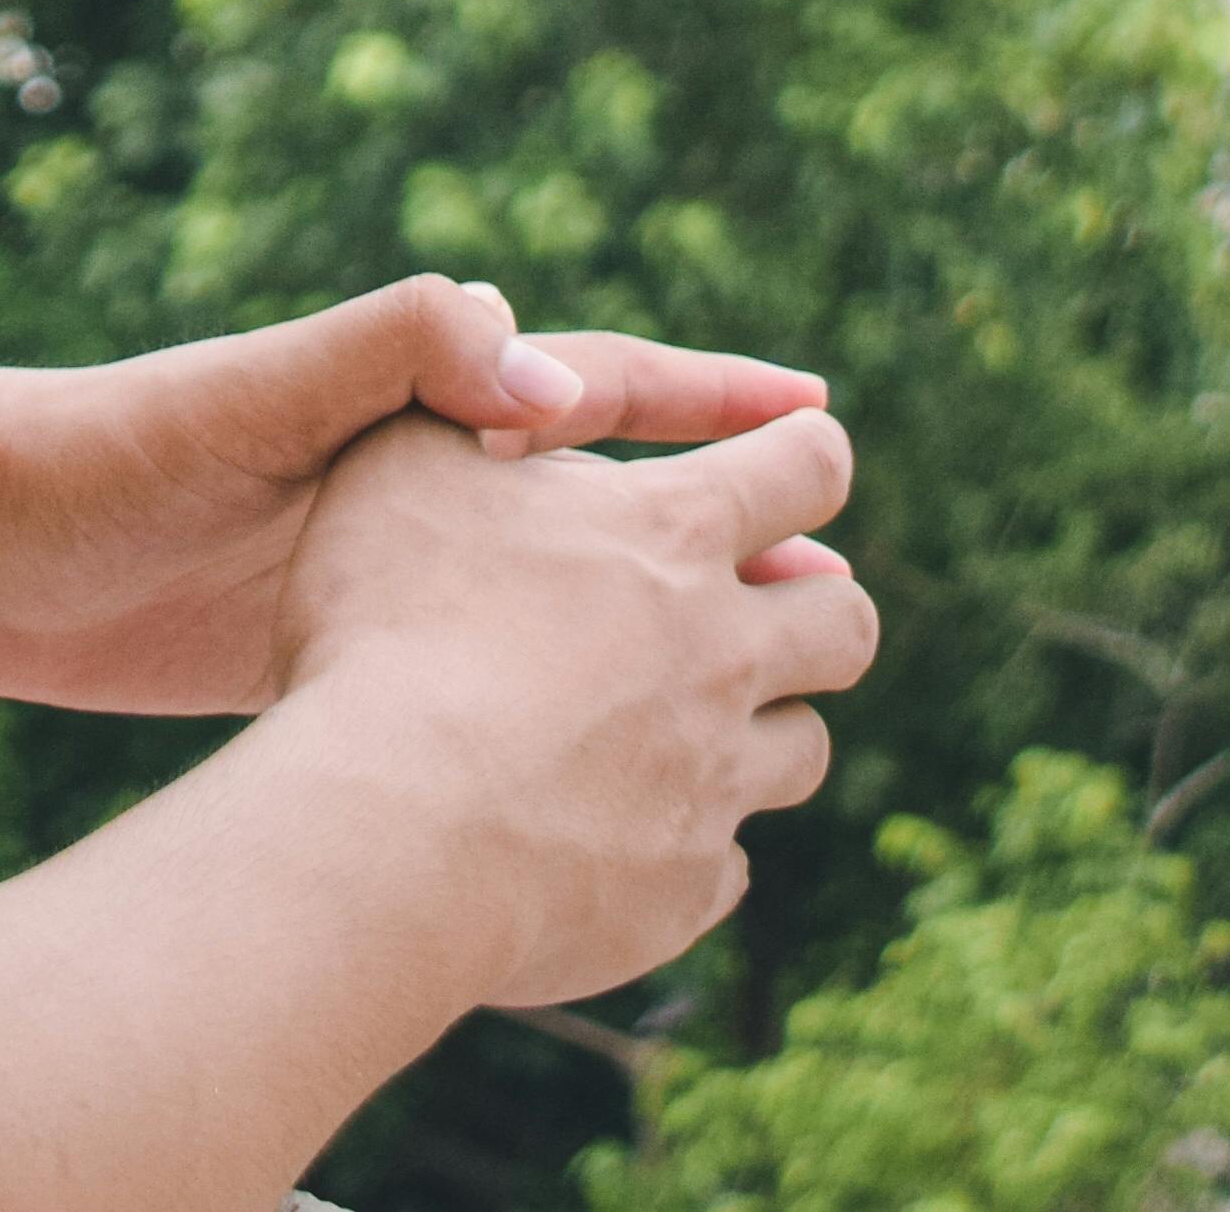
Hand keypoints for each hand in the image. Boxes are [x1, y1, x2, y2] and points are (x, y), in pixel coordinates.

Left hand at [0, 278, 830, 716]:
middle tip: (828, 556)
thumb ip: (393, 352)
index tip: (815, 410)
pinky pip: (476, 664)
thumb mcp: (258, 391)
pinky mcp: (332, 646)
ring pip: (550, 584)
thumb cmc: (110, 452)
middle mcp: (407, 469)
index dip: (703, 395)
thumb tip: (540, 363)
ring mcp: (374, 560)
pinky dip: (551, 694)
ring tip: (751, 657)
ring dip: (646, 609)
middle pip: (598, 485)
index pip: (588, 380)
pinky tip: (606, 746)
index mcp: (406, 393)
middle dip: (707, 508)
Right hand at [270, 392, 876, 1016]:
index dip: (810, 452)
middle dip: (822, 605)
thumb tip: (517, 337)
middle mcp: (720, 654)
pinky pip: (726, 868)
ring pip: (804, 750)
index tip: (802, 453)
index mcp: (670, 533)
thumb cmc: (382, 628)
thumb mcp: (403, 461)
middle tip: (771, 607)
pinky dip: (690, 845)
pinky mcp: (685, 893)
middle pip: (847, 621)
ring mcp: (713, 782)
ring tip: (692, 731)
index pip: (805, 467)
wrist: (388, 834)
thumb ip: (469, 391)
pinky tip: (627, 837)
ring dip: (763, 731)